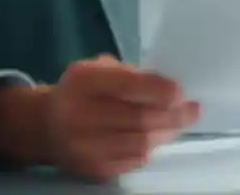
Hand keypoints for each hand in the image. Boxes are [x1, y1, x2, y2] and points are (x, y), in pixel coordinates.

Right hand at [45, 55, 199, 179]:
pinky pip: (132, 161)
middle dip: (172, 115)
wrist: (46, 126)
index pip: (128, 86)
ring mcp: (83, 146)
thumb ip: (130, 75)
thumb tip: (172, 90)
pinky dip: (149, 149)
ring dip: (165, 133)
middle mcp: (78, 114)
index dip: (159, 90)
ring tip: (177, 124)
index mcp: (82, 81)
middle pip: (139, 119)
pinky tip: (154, 139)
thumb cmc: (83, 91)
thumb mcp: (99, 70)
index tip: (181, 92)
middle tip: (192, 111)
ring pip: (140, 143)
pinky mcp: (90, 169)